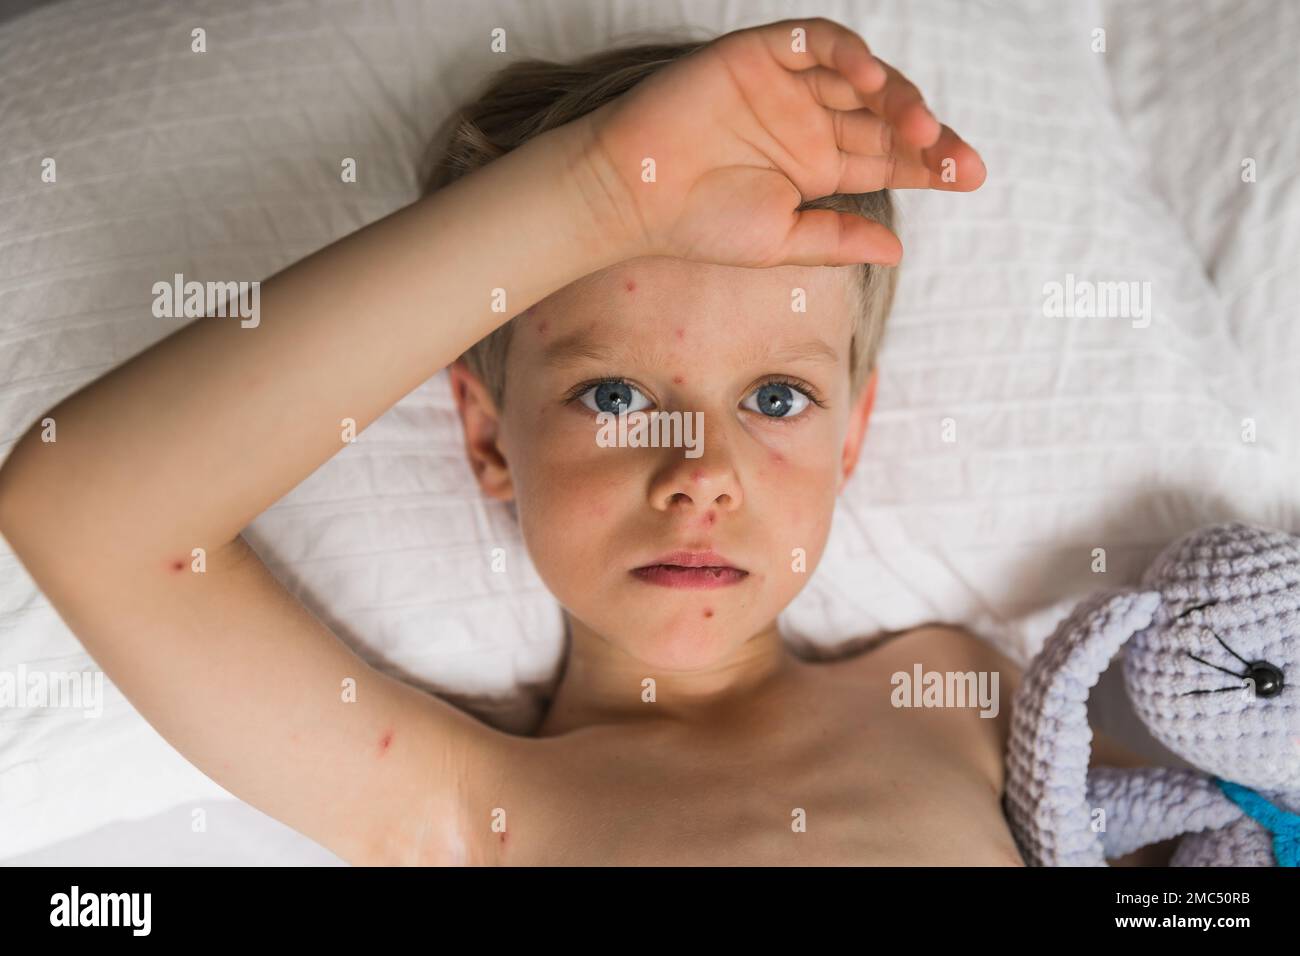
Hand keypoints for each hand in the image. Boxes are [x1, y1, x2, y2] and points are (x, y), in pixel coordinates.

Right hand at [572, 17, 985, 267]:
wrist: (633, 193)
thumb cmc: (697, 224)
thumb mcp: (781, 242)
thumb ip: (838, 240)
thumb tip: (899, 251)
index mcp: (816, 167)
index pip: (888, 158)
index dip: (932, 162)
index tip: (972, 175)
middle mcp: (809, 123)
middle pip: (886, 116)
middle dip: (926, 134)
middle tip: (954, 158)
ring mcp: (787, 87)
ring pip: (861, 77)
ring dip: (896, 96)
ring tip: (918, 127)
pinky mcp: (761, 55)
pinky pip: (817, 41)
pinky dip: (848, 53)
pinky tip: (868, 80)